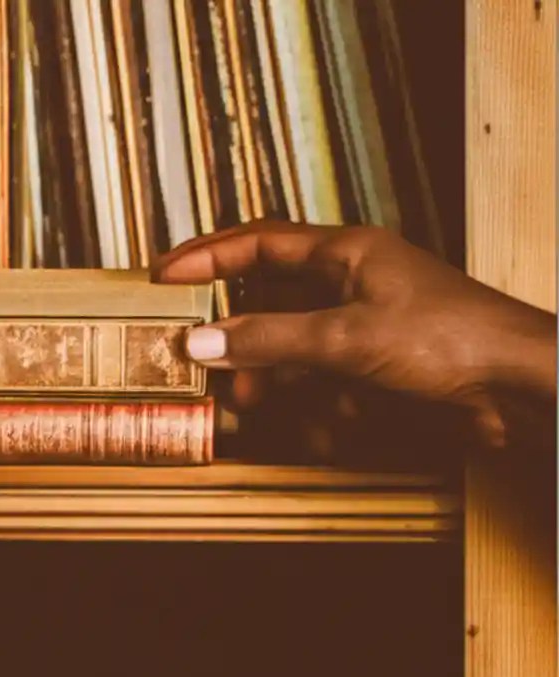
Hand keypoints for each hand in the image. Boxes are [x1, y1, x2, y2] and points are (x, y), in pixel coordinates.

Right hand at [152, 220, 555, 458]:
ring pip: (294, 344)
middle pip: (271, 297)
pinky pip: (324, 378)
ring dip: (270, 372)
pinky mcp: (380, 367)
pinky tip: (312, 425)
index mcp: (347, 252)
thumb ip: (268, 339)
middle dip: (235, 330)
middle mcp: (353, 283)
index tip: (163, 276)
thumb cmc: (450, 340)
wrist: (522, 390)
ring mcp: (366, 325)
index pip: (259, 242)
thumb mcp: (344, 337)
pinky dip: (310, 400)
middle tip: (196, 353)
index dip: (207, 256)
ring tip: (249, 397)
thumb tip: (202, 340)